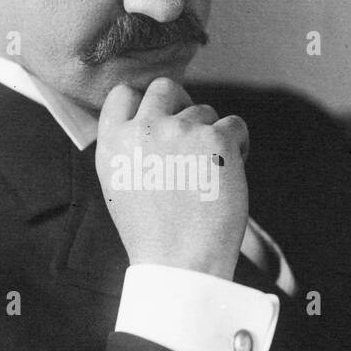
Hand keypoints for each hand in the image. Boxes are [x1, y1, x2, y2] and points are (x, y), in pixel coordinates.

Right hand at [96, 78, 249, 279]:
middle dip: (181, 105)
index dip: (145, 103)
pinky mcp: (216, 138)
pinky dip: (238, 145)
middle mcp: (143, 129)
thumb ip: (129, 147)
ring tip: (208, 175)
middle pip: (165, 87)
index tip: (159, 122)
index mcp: (112, 142)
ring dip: (211, 135)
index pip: (124, 93)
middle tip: (192, 139)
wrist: (181, 264)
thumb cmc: (154, 233)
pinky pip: (235, 124)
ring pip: (204, 110)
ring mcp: (179, 130)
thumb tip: (152, 115)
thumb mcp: (120, 185)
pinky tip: (229, 173)